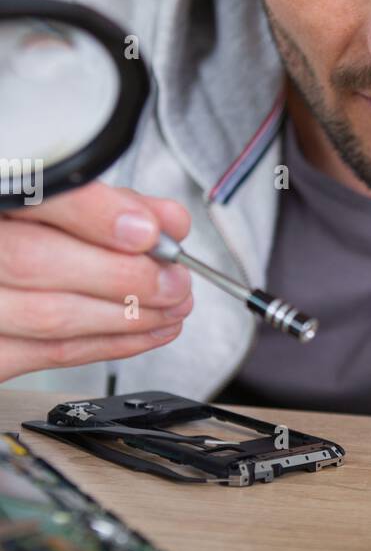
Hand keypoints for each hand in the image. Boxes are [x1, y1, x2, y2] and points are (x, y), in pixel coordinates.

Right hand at [0, 181, 192, 381]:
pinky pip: (47, 355)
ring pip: (48, 317)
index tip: (148, 231)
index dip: (95, 215)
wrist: (3, 270)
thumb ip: (109, 204)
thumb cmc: (28, 236)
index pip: (33, 195)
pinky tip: (147, 332)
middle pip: (35, 261)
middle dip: (123, 274)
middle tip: (174, 280)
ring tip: (172, 307)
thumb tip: (166, 222)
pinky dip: (108, 344)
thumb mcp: (64, 204)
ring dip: (126, 316)